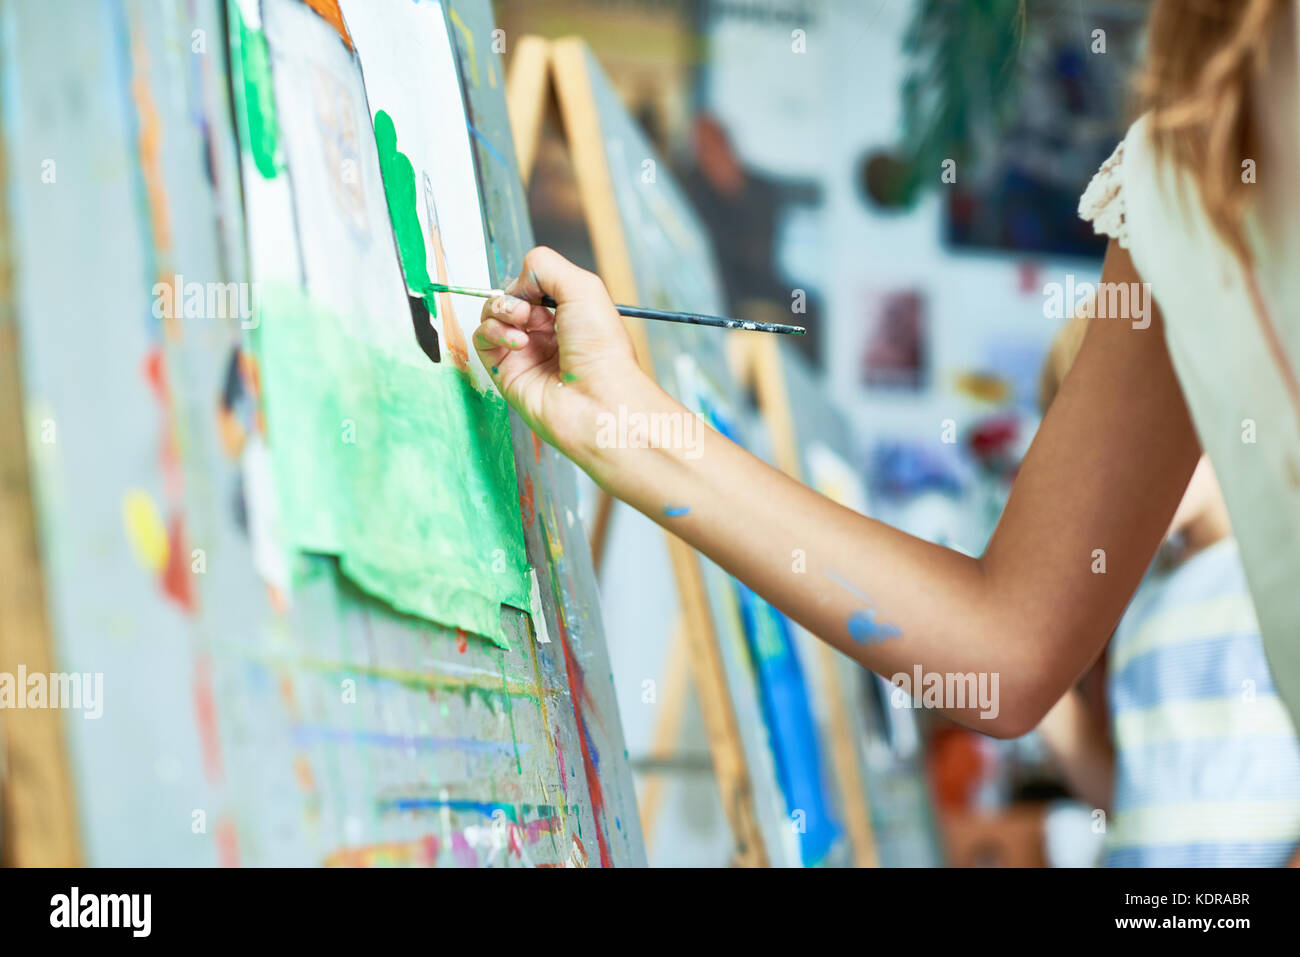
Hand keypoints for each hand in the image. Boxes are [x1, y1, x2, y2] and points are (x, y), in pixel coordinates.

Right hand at [474, 246, 647, 455]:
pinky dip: (493, 332)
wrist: (597, 399)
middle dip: (514, 296)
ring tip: (523, 323)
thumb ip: (544, 266)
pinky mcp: (505, 372)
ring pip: (491, 316)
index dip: (530, 281)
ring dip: (501, 311)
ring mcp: (524, 353)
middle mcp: (546, 333)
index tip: (541, 289)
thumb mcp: (583, 287)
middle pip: (509, 299)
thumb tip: (517, 282)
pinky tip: (517, 343)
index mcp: (569, 314)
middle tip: (531, 310)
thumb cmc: (601, 350)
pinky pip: (482, 340)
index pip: (533, 286)